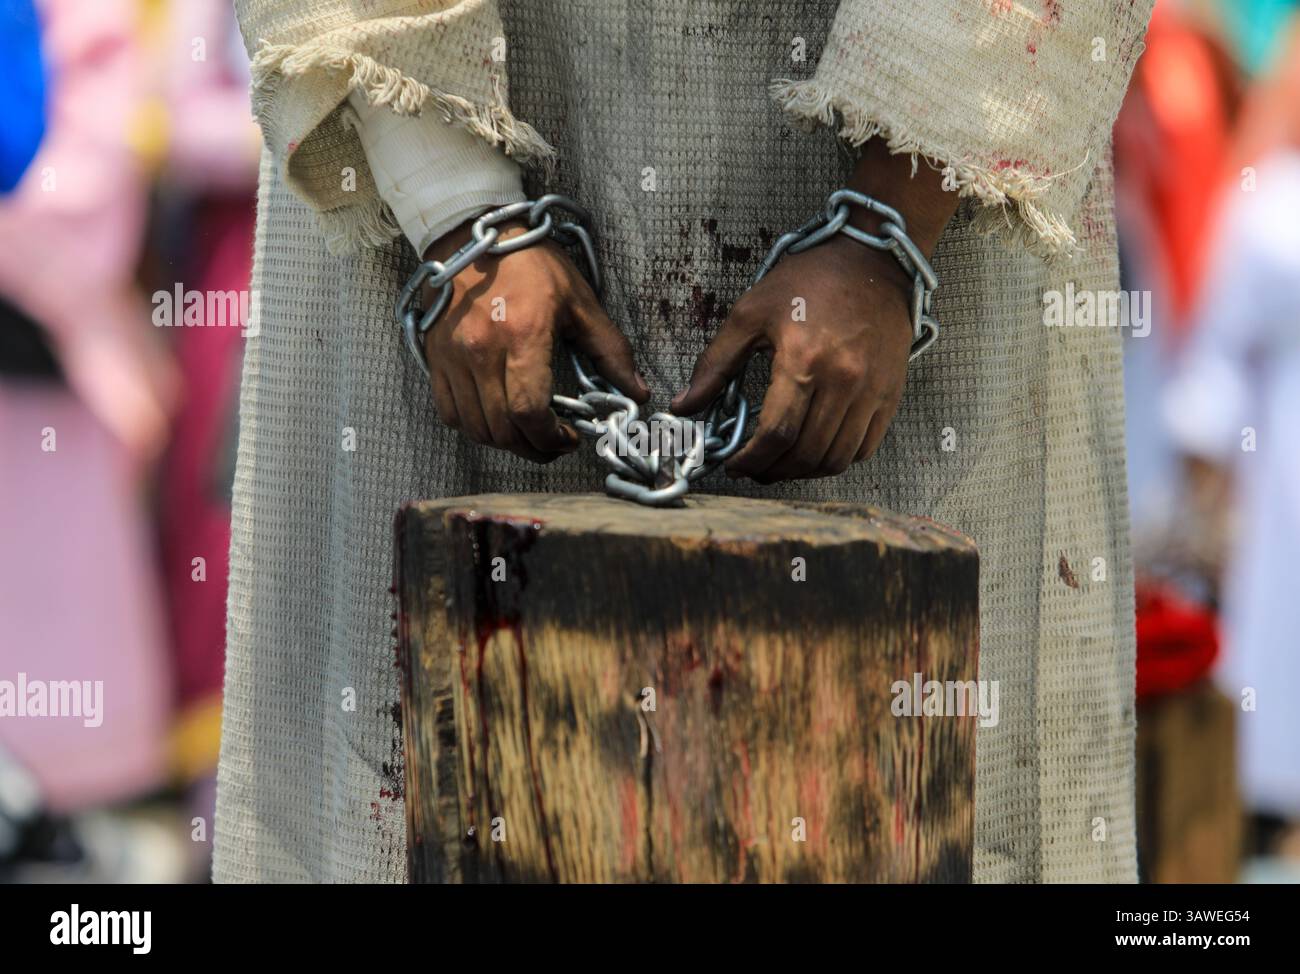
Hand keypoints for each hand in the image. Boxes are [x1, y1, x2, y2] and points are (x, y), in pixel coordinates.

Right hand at [422, 216, 648, 461]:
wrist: (473, 234)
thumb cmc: (530, 263)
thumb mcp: (580, 301)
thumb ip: (610, 350)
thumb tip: (637, 391)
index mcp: (523, 335)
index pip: (530, 412)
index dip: (550, 438)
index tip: (568, 439)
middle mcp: (482, 351)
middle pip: (503, 429)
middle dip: (533, 447)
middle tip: (552, 442)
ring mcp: (453, 357)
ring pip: (475, 427)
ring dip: (504, 441)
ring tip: (526, 432)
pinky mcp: (435, 357)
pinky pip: (449, 412)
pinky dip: (473, 426)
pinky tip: (495, 416)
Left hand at [671, 238, 913, 481]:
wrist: (872, 261)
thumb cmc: (809, 281)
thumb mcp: (750, 313)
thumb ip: (714, 364)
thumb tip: (684, 406)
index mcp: (804, 359)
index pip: (777, 434)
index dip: (751, 459)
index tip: (734, 464)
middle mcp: (844, 380)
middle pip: (806, 454)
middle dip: (773, 470)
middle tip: (754, 467)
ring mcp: (872, 391)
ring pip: (836, 459)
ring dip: (803, 470)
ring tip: (781, 462)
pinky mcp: (890, 395)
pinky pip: (864, 447)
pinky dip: (836, 459)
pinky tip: (814, 449)